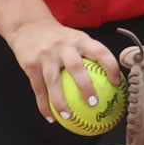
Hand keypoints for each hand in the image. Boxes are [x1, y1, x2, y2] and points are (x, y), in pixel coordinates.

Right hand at [5, 18, 121, 123]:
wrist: (28, 27)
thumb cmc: (58, 38)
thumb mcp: (75, 38)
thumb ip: (90, 54)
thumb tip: (112, 82)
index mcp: (79, 40)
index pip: (99, 51)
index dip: (110, 66)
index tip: (116, 83)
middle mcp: (63, 46)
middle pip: (76, 67)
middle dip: (85, 86)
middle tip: (94, 104)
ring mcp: (46, 55)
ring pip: (53, 82)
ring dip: (60, 102)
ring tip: (68, 117)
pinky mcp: (31, 65)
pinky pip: (38, 89)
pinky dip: (44, 106)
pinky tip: (51, 118)